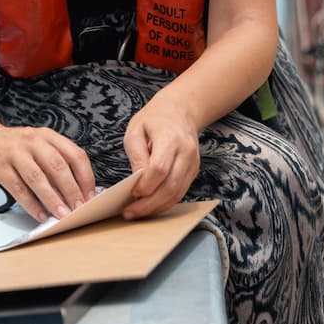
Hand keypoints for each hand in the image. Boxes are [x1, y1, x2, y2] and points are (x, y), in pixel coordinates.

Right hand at [0, 121, 95, 222]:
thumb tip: (74, 190)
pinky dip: (31, 204)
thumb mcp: (35, 145)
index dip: (85, 176)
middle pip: (58, 166)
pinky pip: (19, 188)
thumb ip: (53, 162)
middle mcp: (33, 141)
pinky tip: (39, 214)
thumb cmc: (9, 145)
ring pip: (38, 178)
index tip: (91, 195)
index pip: (74, 154)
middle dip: (72, 190)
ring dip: (53, 199)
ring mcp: (15, 152)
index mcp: (47, 136)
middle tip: (80, 208)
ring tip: (61, 214)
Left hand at [122, 99, 199, 219]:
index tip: (131, 193)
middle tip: (130, 213)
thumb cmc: (154, 120)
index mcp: (170, 138)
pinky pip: (180, 192)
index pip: (159, 168)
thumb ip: (136, 154)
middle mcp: (186, 152)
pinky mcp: (193, 171)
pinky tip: (150, 205)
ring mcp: (193, 163)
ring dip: (157, 207)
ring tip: (137, 213)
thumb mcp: (136, 129)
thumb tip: (136, 180)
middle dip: (149, 204)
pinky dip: (165, 202)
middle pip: (170, 186)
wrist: (180, 111)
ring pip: (177, 193)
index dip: (145, 185)